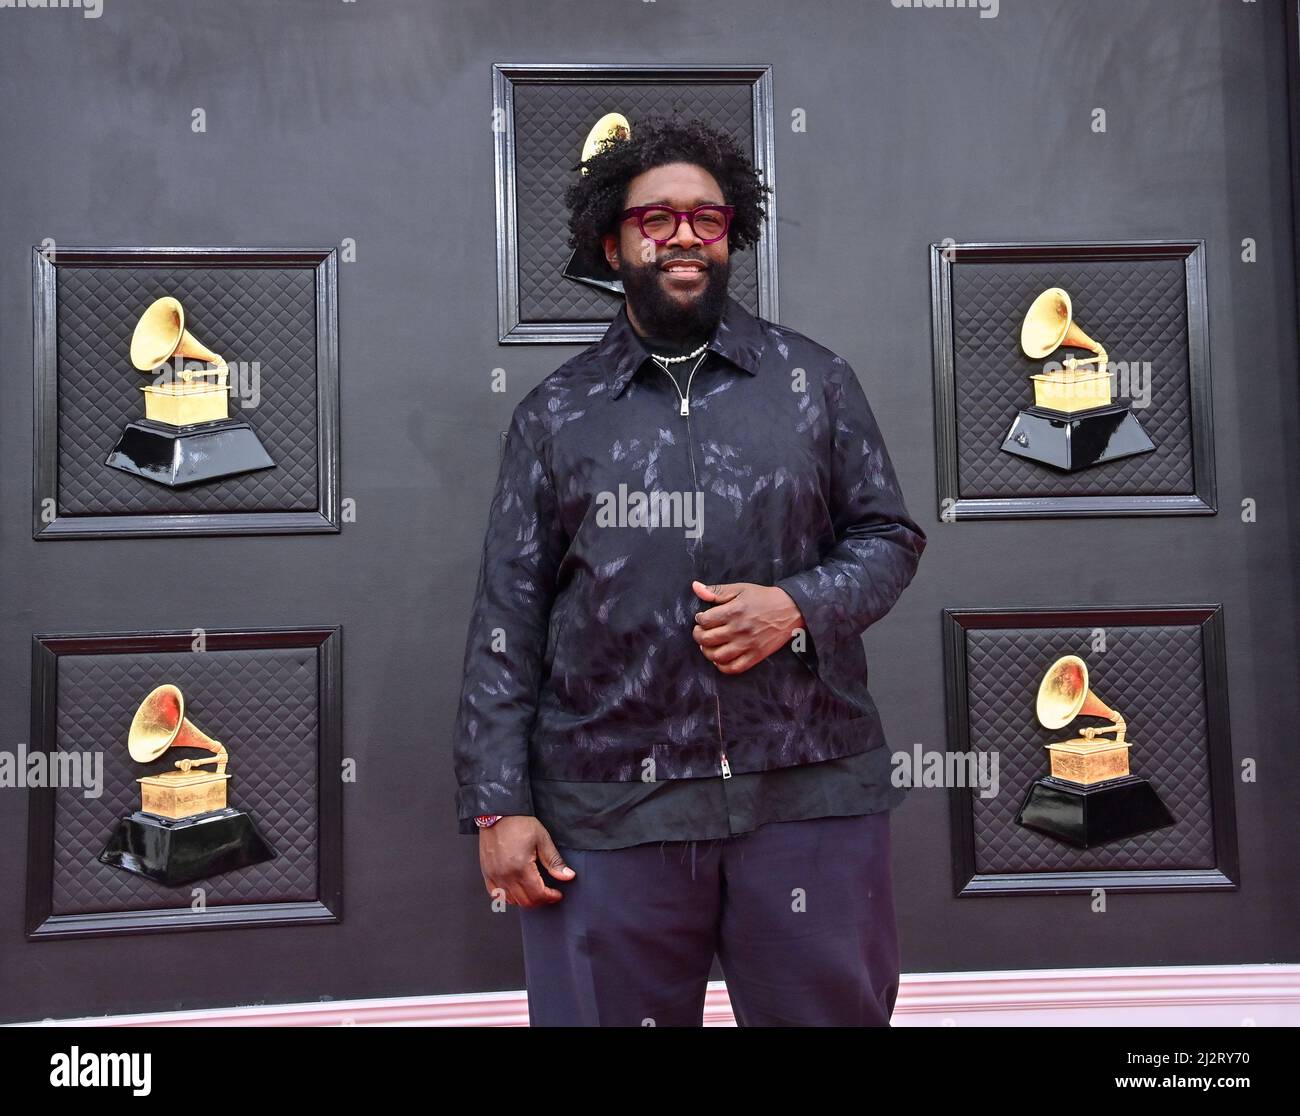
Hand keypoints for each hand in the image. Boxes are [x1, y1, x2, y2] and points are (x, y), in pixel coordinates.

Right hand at [478, 816, 575, 907]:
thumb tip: (568, 876)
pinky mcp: (487, 873)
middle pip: (525, 901)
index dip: (551, 897)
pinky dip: (508, 897)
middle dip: (540, 900)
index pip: (538, 894)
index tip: (557, 894)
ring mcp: (494, 875)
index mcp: (521, 867)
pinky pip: (496, 894)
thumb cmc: (519, 823)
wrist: (498, 813)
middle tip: (548, 893)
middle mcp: (506, 875)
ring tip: (534, 891)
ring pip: (511, 901)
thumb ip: (554, 861)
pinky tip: (516, 890)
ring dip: (525, 900)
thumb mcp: (542, 839)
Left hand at [690, 580, 804, 674]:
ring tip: (708, 645)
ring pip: (717, 656)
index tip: (702, 618)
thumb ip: (716, 591)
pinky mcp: (756, 655)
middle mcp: (739, 629)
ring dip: (707, 652)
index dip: (699, 619)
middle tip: (701, 632)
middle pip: (707, 639)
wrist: (791, 609)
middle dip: (698, 635)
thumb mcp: (740, 589)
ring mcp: (748, 644)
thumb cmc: (763, 598)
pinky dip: (722, 666)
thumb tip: (695, 587)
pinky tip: (720, 658)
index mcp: (734, 611)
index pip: (704, 620)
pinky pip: (734, 668)